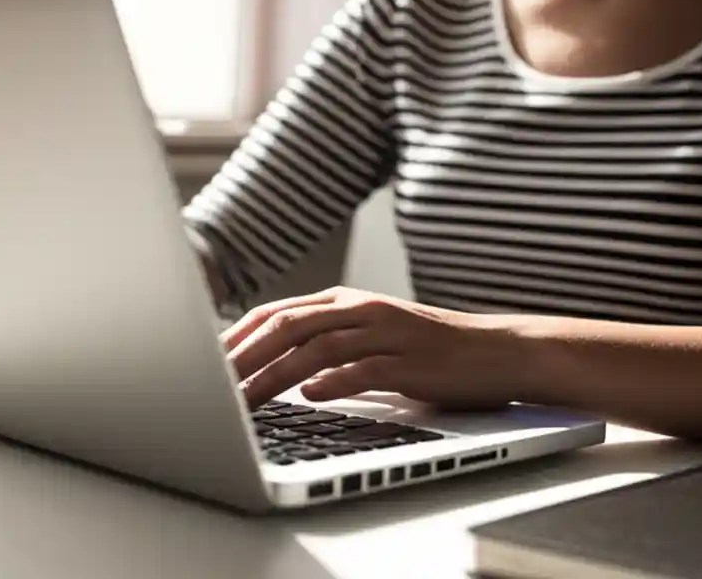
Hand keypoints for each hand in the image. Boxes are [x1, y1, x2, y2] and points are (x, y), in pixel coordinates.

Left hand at [222, 286, 529, 409]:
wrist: (499, 351)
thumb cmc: (427, 352)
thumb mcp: (368, 339)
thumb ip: (324, 346)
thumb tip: (271, 369)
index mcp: (343, 302)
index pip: (275, 313)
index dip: (236, 335)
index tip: (202, 359)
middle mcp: (359, 310)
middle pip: (287, 325)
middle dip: (243, 355)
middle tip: (208, 381)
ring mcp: (385, 332)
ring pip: (316, 347)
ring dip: (274, 373)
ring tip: (242, 399)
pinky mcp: (410, 360)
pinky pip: (364, 368)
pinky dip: (334, 380)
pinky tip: (309, 395)